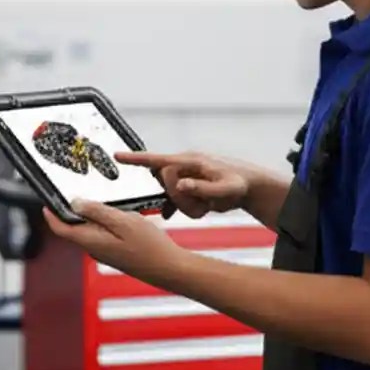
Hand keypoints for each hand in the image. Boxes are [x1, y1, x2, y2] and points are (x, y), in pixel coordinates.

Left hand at [43, 200, 186, 288]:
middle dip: (71, 210)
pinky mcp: (115, 252)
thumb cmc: (149, 247)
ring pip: (89, 230)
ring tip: (97, 198)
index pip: (60, 228)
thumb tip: (75, 203)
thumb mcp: (123, 221)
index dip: (50, 214)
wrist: (169, 269)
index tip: (46, 200)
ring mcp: (105, 252)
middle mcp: (94, 249)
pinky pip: (102, 234)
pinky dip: (102, 222)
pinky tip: (115, 212)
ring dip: (89, 215)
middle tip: (73, 191)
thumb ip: (97, 212)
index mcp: (91, 241)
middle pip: (74, 228)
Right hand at [115, 151, 252, 218]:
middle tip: (203, 203)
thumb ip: (202, 189)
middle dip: (180, 199)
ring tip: (207, 206)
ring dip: (186, 205)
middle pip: (165, 183)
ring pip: (171, 194)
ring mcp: (187, 177)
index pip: (159, 160)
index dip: (136, 159)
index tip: (117, 156)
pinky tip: (189, 213)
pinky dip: (179, 208)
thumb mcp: (225, 190)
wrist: (252, 187)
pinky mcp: (189, 187)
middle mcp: (185, 167)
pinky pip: (175, 199)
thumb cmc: (240, 184)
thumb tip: (180, 185)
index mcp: (191, 162)